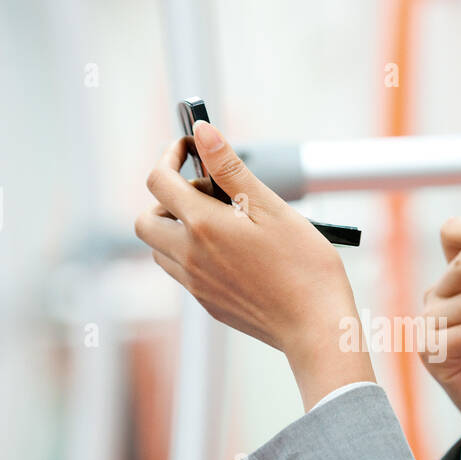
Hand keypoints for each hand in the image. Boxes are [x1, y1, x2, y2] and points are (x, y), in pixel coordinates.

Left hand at [134, 120, 355, 358]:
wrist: (315, 326)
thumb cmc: (304, 266)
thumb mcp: (270, 206)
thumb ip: (230, 168)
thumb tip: (203, 132)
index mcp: (203, 226)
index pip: (159, 180)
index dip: (170, 157)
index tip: (189, 149)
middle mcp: (189, 256)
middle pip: (145, 219)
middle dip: (166, 199)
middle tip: (206, 194)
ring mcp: (196, 284)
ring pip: (160, 248)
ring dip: (177, 228)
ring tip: (223, 223)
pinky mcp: (207, 303)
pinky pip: (182, 272)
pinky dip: (192, 253)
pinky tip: (232, 251)